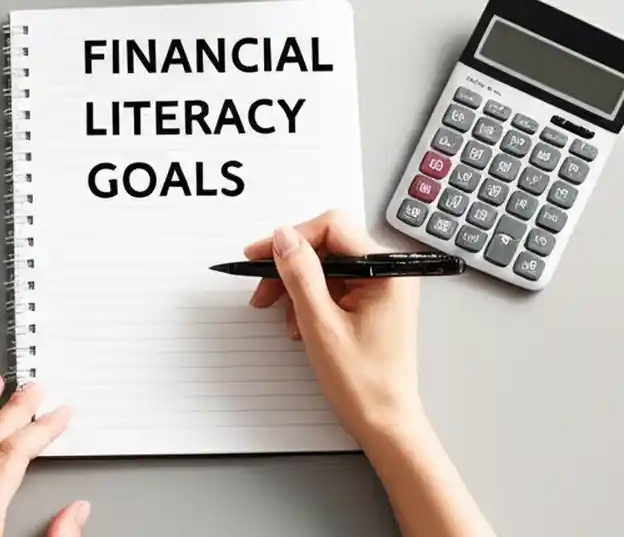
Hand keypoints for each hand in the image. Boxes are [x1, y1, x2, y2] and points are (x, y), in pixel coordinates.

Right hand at [243, 211, 423, 444]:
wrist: (384, 422)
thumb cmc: (363, 382)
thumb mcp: (320, 323)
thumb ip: (300, 274)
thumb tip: (282, 237)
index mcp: (387, 271)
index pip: (332, 228)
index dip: (291, 238)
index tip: (261, 255)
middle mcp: (389, 272)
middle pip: (327, 245)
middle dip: (290, 266)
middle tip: (261, 288)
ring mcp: (381, 287)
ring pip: (325, 266)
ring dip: (296, 286)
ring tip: (281, 315)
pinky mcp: (371, 301)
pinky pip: (332, 285)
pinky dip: (308, 299)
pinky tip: (298, 323)